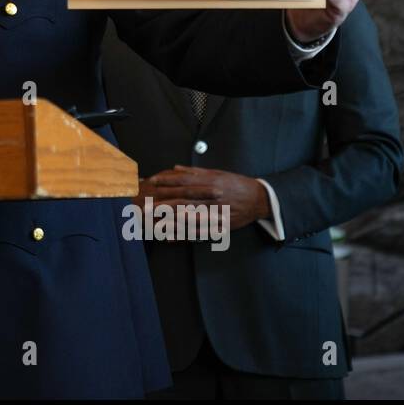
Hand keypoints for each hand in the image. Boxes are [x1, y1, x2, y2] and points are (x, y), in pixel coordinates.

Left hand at [139, 165, 270, 229]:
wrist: (258, 199)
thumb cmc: (235, 184)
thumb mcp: (217, 173)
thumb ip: (195, 171)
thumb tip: (175, 167)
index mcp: (210, 182)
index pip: (184, 180)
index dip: (166, 181)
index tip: (151, 181)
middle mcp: (211, 197)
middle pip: (183, 199)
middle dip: (163, 202)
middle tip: (145, 204)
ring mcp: (216, 213)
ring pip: (189, 217)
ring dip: (170, 220)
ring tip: (153, 221)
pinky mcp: (219, 226)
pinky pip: (199, 232)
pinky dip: (184, 235)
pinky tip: (170, 237)